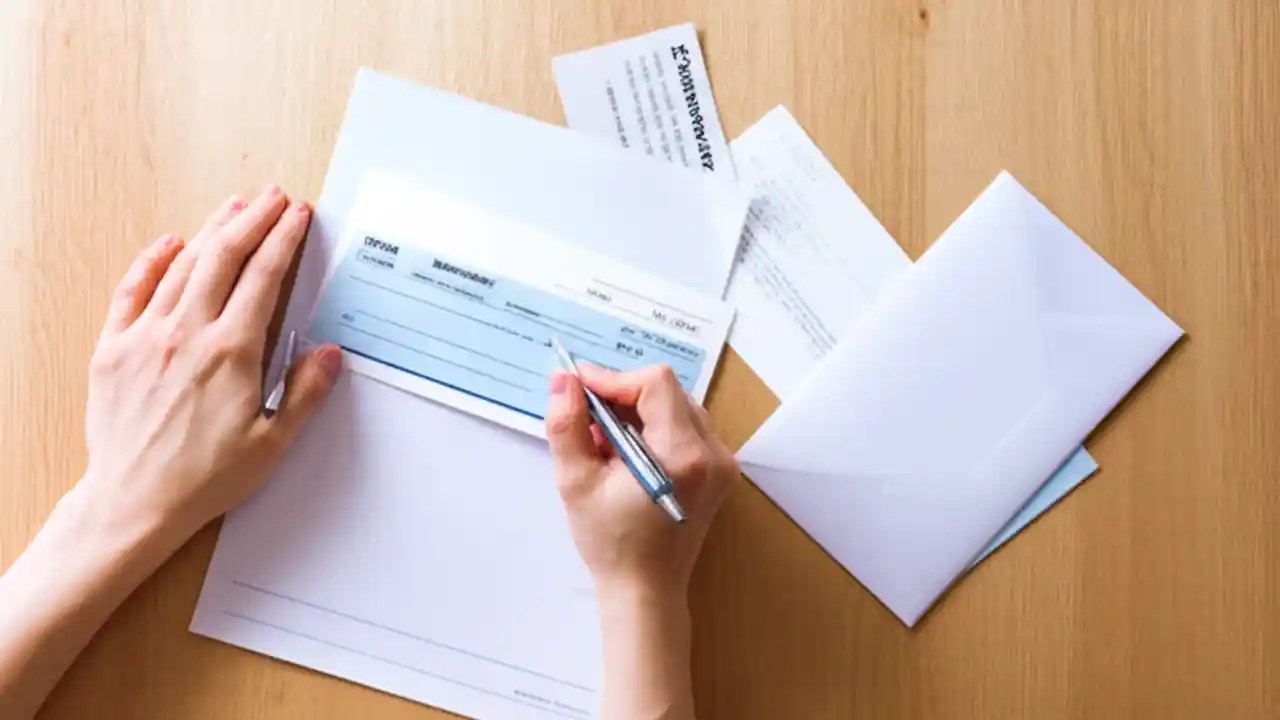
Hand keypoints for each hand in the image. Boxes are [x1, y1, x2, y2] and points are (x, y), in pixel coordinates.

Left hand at [79, 185, 340, 541]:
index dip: (284, 239)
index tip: (297, 216)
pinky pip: (132, 291)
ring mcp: (145, 337)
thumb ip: (304, 392)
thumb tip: (330, 353)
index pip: (264, 277)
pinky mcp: (113, 349)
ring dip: (211, 231)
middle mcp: (187, 333)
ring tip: (233, 208)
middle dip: (253, 220)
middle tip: (272, 197)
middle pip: (224, 257)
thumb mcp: (271, 442)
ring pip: (183, 266)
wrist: (134, 502)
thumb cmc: (204, 479)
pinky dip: (151, 262)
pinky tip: (169, 244)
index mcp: (231, 352)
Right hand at [544, 364, 738, 596]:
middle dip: (622, 396)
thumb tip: (563, 381)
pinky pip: (686, 428)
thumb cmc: (611, 544)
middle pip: (667, 391)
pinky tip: (628, 455)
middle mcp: (713, 453)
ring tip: (605, 443)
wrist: (646, 590)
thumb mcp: (576, 483)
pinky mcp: (720, 470)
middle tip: (587, 418)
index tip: (580, 388)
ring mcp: (722, 462)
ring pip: (677, 406)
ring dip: (638, 412)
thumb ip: (567, 426)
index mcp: (682, 455)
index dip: (613, 378)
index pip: (655, 383)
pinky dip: (655, 429)